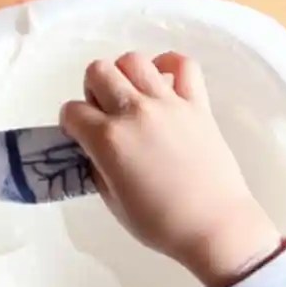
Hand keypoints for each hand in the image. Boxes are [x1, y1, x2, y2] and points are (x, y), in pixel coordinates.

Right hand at [60, 52, 281, 286]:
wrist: (214, 226)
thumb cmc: (159, 224)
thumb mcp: (112, 201)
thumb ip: (97, 166)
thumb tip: (94, 148)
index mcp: (108, 139)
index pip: (71, 111)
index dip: (71, 123)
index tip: (80, 135)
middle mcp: (134, 112)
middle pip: (98, 71)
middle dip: (93, 90)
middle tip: (105, 114)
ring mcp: (168, 103)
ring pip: (133, 60)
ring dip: (125, 75)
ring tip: (133, 98)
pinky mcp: (197, 104)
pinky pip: (183, 64)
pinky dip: (169, 65)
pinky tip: (164, 82)